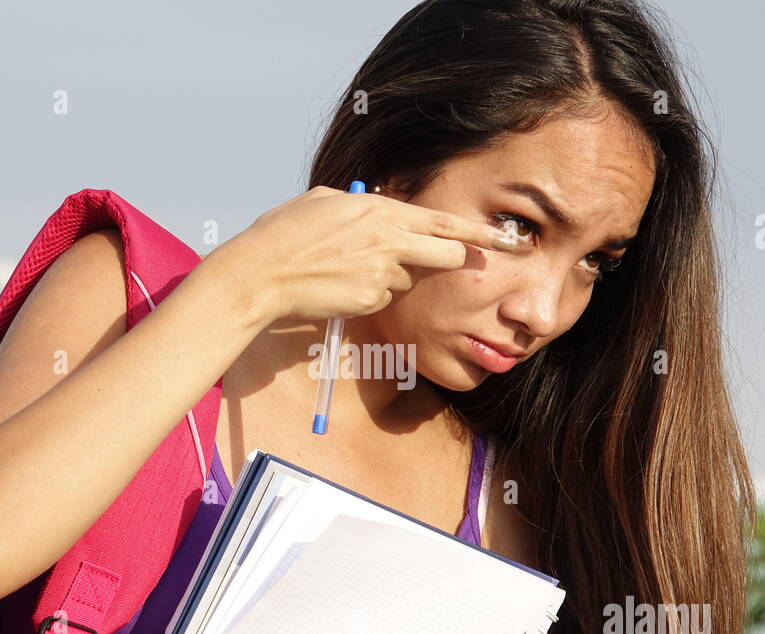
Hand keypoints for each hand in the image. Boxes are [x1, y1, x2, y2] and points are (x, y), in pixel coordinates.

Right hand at [207, 185, 521, 324]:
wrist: (261, 273)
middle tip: (459, 263)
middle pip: (445, 255)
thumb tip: (380, 204)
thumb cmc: (285, 233)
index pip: (441, 221)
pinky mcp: (371, 300)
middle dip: (455, 261)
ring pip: (407, 279)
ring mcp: (381, 273)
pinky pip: (383, 297)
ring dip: (391, 276)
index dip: (475, 232)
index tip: (503, 238)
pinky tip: (339, 286)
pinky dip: (369, 294)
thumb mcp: (325, 203)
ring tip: (349, 269)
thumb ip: (362, 207)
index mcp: (379, 210)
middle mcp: (388, 240)